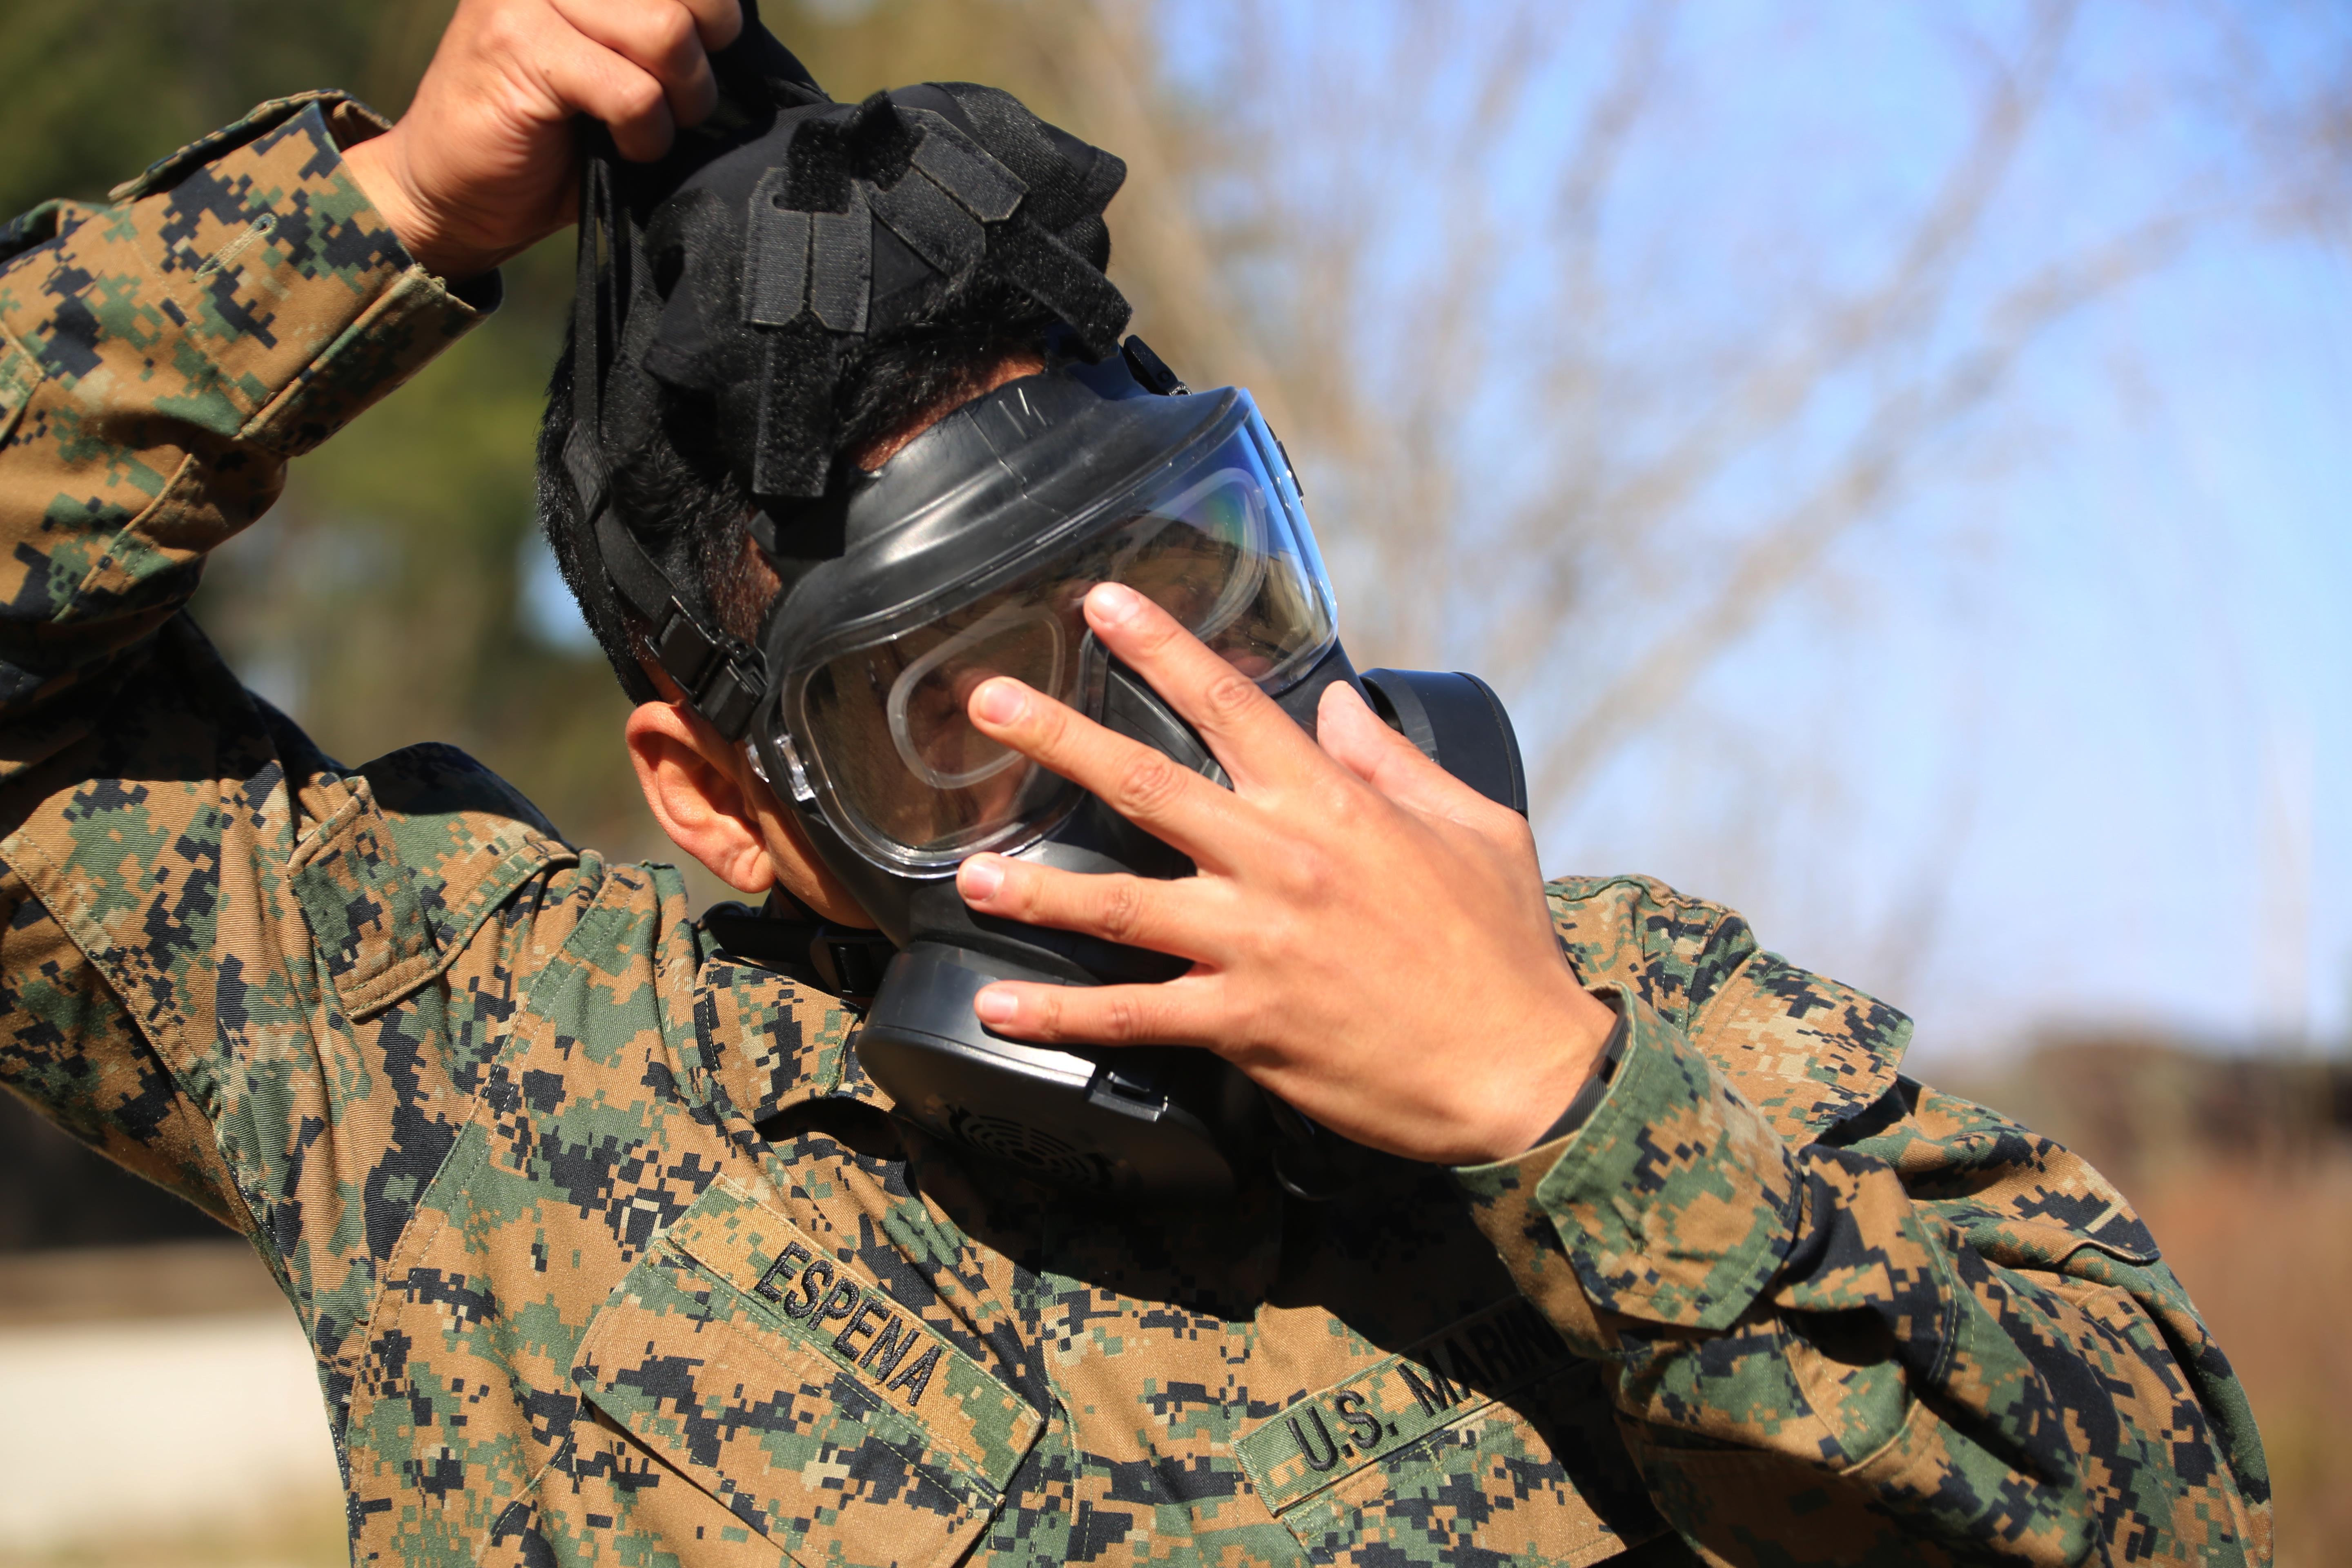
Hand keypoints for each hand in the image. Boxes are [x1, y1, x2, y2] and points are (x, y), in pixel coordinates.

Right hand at [341, 0, 743, 278]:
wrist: (448, 192)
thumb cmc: (547, 140)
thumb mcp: (621, 71)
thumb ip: (666, 42)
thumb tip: (741, 33)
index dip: (717, 15)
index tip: (705, 56)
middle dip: (705, 58)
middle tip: (681, 103)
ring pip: (666, 33)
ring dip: (679, 99)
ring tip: (649, 128)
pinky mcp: (517, 46)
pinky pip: (632, 89)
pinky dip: (646, 132)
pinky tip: (626, 146)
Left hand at [952, 582, 1618, 1165]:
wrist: (1517, 1068)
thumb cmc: (1502, 946)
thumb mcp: (1472, 826)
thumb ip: (1394, 760)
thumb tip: (1335, 704)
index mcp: (1330, 804)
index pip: (1229, 703)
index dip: (1161, 647)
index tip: (1102, 604)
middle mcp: (1279, 862)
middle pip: (1145, 783)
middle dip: (1056, 738)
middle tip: (984, 704)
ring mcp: (1254, 945)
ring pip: (1118, 904)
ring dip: (1034, 890)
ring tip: (967, 876)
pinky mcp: (1244, 1024)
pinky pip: (1134, 1014)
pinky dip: (1061, 1016)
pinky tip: (998, 1010)